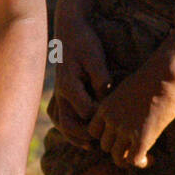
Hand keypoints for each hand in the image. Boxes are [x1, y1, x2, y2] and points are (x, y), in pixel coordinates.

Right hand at [48, 12, 110, 146]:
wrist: (69, 28)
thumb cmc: (84, 41)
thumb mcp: (95, 56)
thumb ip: (100, 77)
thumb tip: (106, 97)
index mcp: (69, 85)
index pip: (85, 112)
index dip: (100, 119)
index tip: (116, 122)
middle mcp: (61, 93)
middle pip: (68, 125)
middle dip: (85, 136)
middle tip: (103, 142)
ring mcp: (59, 94)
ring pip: (62, 124)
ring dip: (75, 137)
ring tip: (92, 145)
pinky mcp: (61, 92)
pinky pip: (61, 117)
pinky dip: (70, 128)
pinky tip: (84, 134)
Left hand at [88, 59, 174, 168]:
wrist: (165, 74)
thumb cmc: (153, 75)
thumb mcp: (129, 88)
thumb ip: (125, 103)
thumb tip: (134, 110)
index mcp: (106, 107)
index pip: (93, 131)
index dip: (106, 136)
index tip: (119, 136)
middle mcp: (112, 120)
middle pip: (105, 146)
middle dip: (118, 147)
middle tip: (134, 146)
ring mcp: (126, 130)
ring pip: (117, 157)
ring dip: (129, 158)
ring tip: (142, 156)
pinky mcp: (142, 137)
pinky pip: (134, 161)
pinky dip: (141, 163)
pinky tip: (151, 159)